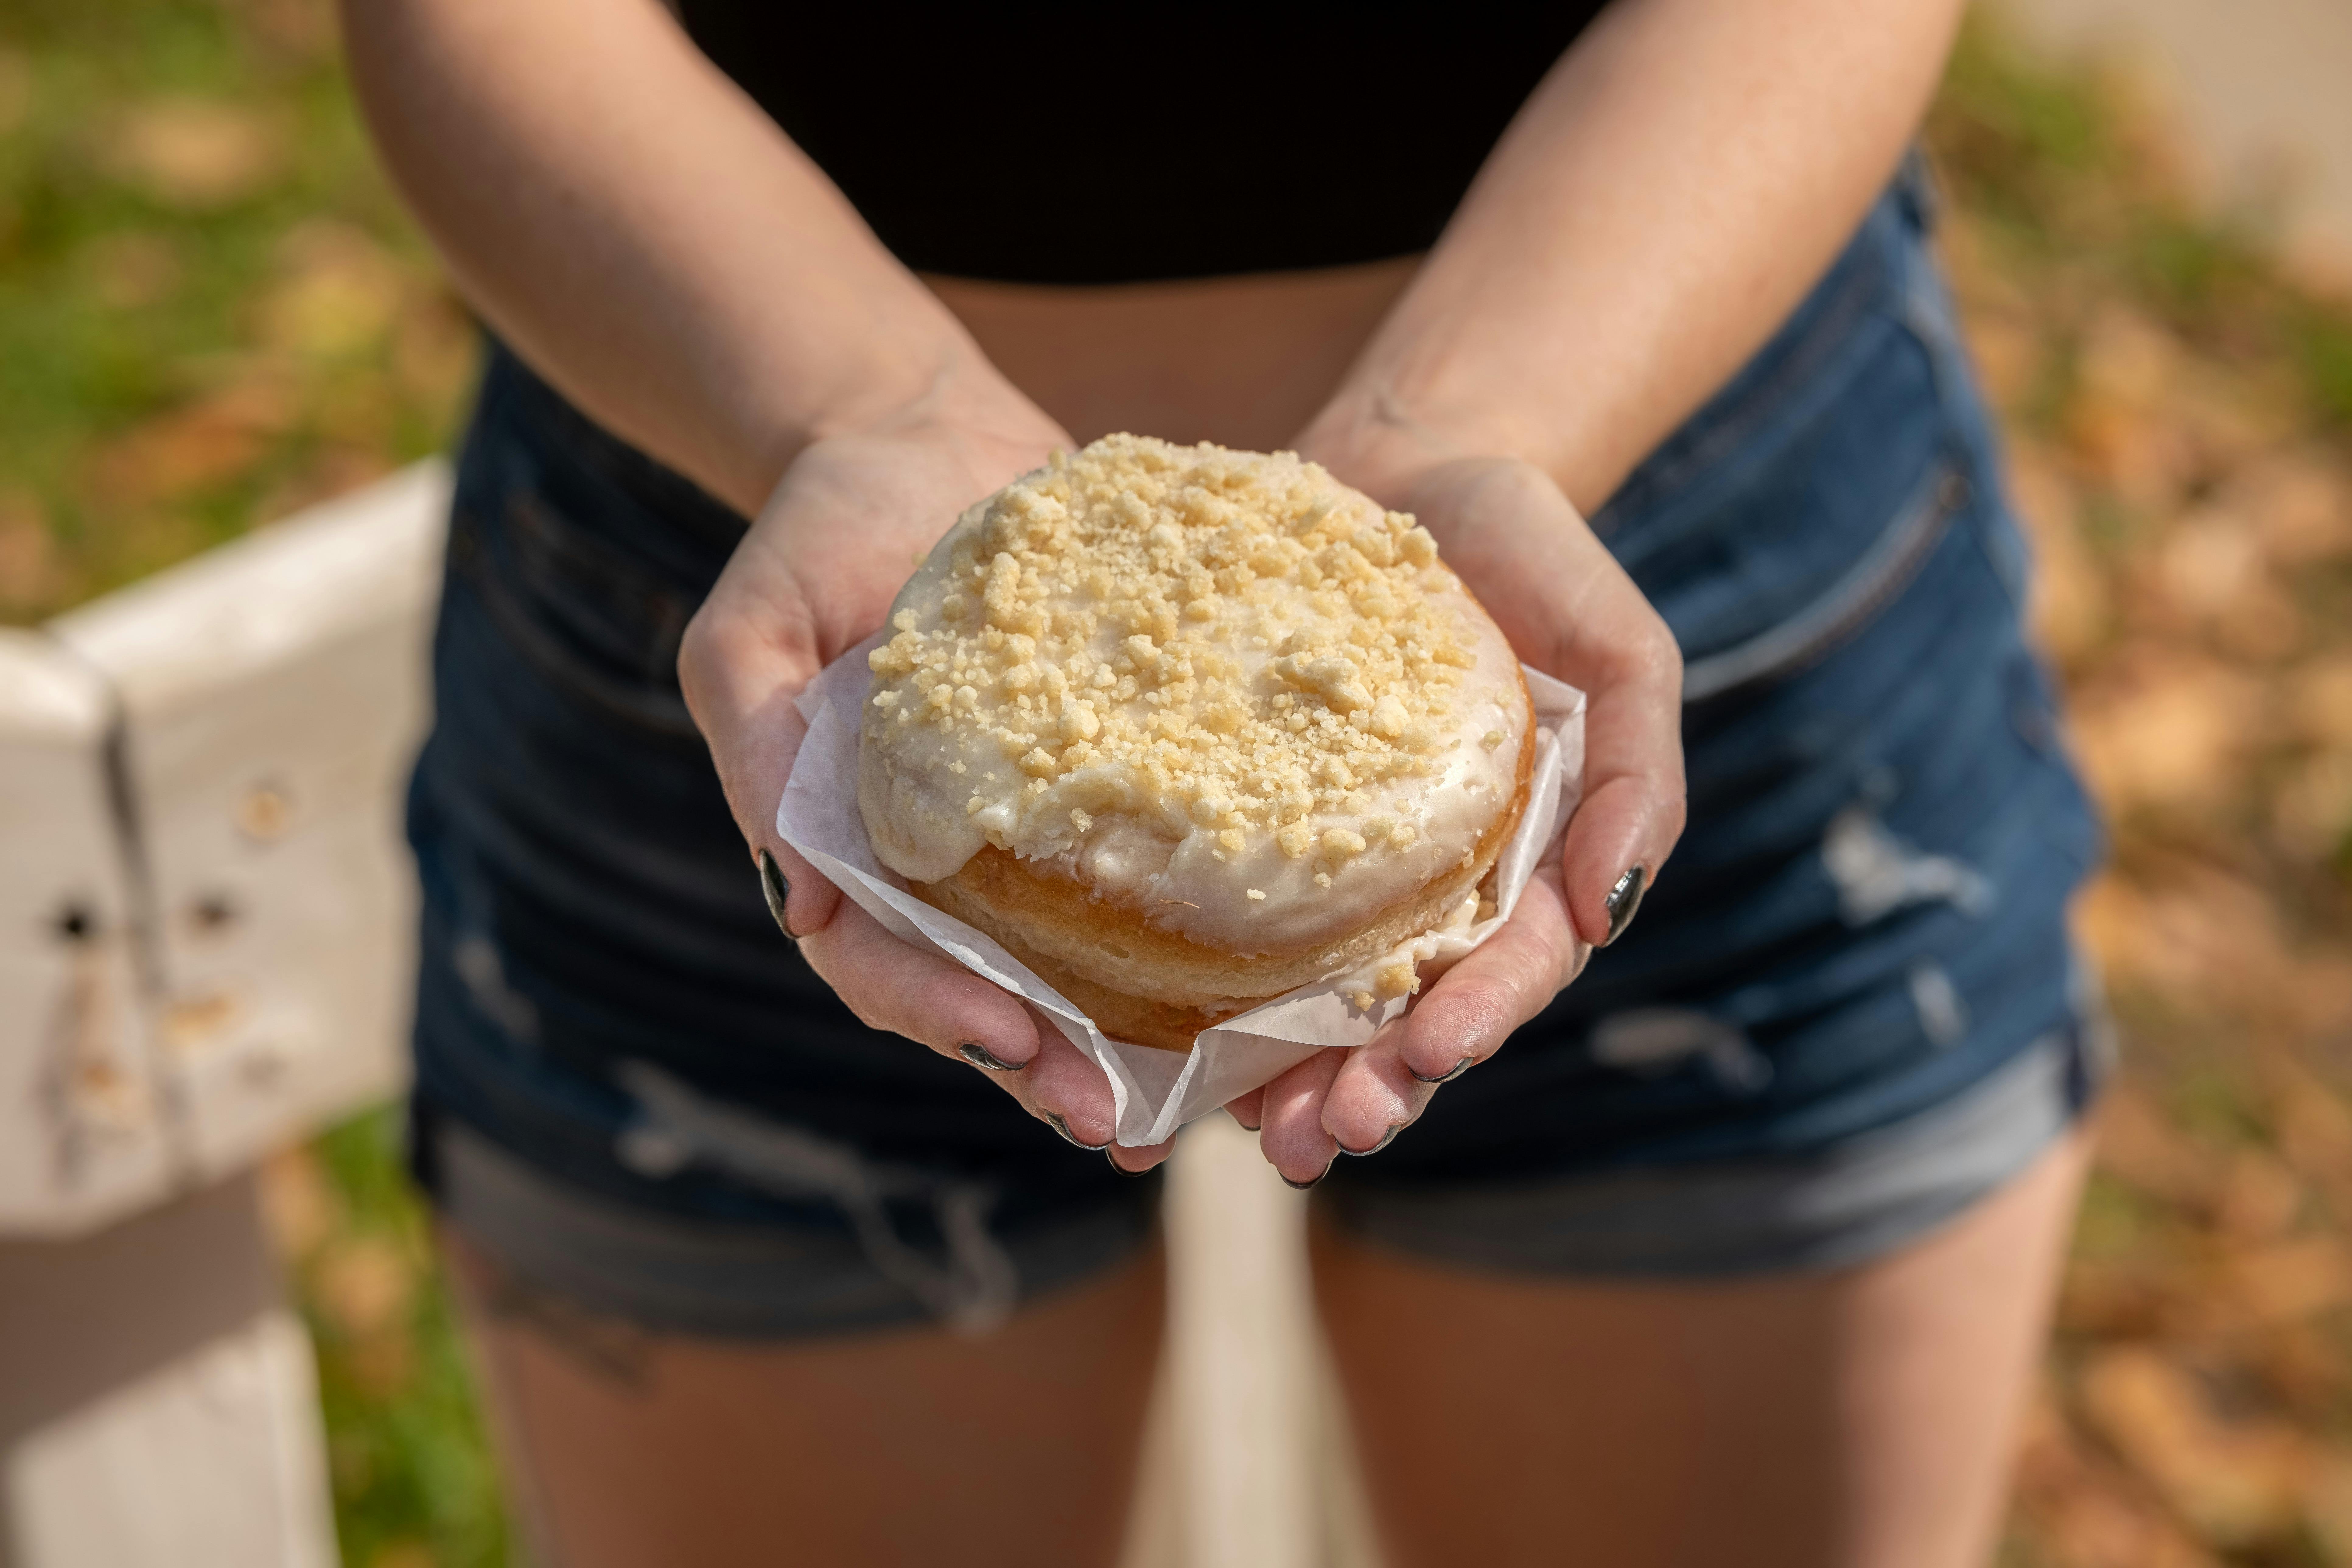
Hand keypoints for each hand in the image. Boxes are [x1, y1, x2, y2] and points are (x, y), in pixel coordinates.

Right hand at [678, 391, 1171, 1166]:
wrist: (923, 441)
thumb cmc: (817, 528)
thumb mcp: (749, 631)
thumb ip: (757, 747)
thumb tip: (794, 889)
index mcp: (848, 848)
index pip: (880, 963)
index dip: (936, 1010)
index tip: (1006, 1035)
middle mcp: (938, 862)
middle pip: (984, 994)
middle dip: (1044, 1065)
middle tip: (1115, 1124)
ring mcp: (1022, 831)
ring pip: (1069, 964)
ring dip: (1125, 1041)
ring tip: (1193, 1107)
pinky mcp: (1106, 777)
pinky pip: (1142, 872)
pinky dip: (1188, 940)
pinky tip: (1254, 989)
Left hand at [1225, 443, 1687, 1182]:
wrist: (1406, 470)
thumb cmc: (1533, 551)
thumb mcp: (1619, 648)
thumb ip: (1637, 773)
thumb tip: (1608, 911)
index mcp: (1525, 863)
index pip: (1508, 969)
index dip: (1471, 1021)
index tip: (1421, 1057)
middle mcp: (1433, 888)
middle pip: (1406, 1019)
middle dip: (1368, 1091)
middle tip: (1312, 1142)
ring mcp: (1341, 870)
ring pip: (1315, 1009)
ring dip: (1283, 1086)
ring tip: (1249, 1140)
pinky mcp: (1256, 831)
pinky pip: (1227, 935)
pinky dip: (1196, 1009)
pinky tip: (1151, 1069)